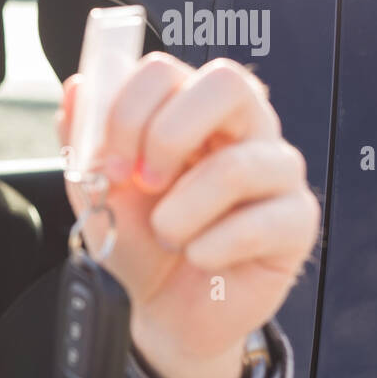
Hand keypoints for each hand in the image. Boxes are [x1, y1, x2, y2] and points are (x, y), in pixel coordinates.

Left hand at [56, 54, 319, 377]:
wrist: (162, 307)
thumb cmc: (138, 239)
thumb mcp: (96, 188)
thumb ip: (84, 137)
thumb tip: (79, 86)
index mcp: (192, 108)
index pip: (167, 70)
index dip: (129, 112)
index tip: (110, 165)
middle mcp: (244, 127)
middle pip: (229, 82)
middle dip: (168, 137)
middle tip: (143, 185)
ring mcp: (278, 169)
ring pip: (236, 166)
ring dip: (179, 214)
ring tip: (168, 237)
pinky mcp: (297, 219)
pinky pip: (257, 224)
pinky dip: (208, 250)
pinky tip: (199, 259)